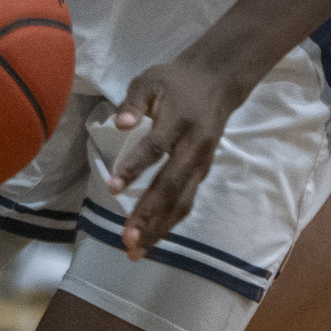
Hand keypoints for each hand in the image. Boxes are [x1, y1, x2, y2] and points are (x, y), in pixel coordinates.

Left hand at [106, 57, 239, 258]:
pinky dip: (170, 223)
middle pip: (172, 185)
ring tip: (136, 250)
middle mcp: (195, 146)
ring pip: (183, 201)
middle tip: (127, 237)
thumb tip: (119, 124)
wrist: (217, 81)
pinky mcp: (203, 172)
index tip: (113, 188)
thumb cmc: (176, 82)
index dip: (135, 167)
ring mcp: (202, 162)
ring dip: (160, 228)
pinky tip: (152, 239)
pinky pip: (187, 201)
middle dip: (149, 213)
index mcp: (180, 121)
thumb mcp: (150, 80)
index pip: (156, 147)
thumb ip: (133, 102)